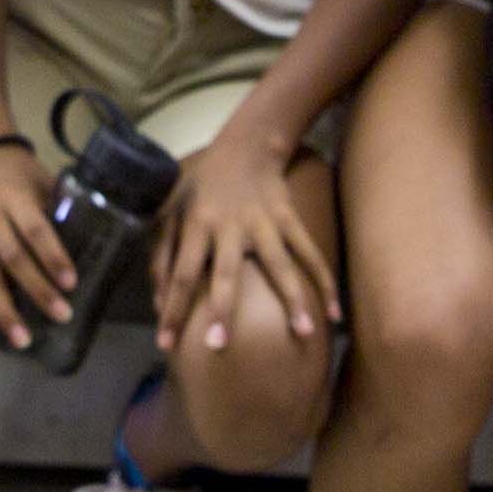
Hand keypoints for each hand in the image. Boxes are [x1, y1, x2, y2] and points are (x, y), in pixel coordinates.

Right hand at [0, 137, 78, 352]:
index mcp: (13, 198)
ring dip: (4, 311)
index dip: (52, 256)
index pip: (35, 230)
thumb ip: (63, 206)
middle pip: (12, 259)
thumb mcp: (43, 180)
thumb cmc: (21, 173)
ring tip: (23, 340)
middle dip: (37, 290)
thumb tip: (102, 236)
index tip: (71, 281)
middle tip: (61, 315)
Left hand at [153, 128, 332, 352]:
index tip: (164, 344)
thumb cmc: (201, 183)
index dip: (171, 308)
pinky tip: (334, 313)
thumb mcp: (171, 209)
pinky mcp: (290, 220)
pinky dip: (324, 280)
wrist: (247, 145)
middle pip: (225, 273)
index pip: (180, 273)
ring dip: (293, 299)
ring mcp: (265, 223)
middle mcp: (230, 226)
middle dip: (222, 310)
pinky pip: (309, 253)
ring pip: (280, 265)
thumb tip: (157, 302)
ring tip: (305, 333)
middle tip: (218, 346)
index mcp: (196, 224)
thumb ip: (161, 255)